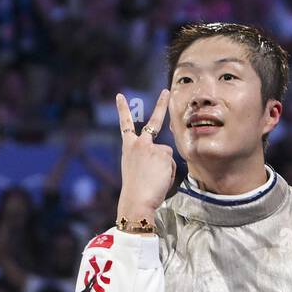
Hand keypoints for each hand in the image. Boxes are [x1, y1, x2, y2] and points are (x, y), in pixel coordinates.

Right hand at [115, 89, 174, 217]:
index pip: (125, 125)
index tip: (120, 96)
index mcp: (128, 148)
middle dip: (160, 104)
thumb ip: (148, 158)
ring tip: (153, 180)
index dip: (122, 110)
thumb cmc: (136, 191)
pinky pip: (171, 164)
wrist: (136, 200)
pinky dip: (168, 174)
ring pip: (166, 156)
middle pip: (153, 122)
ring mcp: (152, 147)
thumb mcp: (137, 170)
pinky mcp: (163, 153)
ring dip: (164, 168)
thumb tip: (163, 157)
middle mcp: (139, 144)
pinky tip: (159, 180)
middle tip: (166, 91)